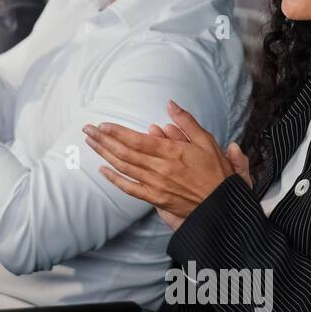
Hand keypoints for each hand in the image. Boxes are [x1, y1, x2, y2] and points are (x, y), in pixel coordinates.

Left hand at [83, 100, 249, 230]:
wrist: (223, 206)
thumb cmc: (217, 173)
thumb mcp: (207, 142)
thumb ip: (187, 122)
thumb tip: (170, 104)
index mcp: (171, 152)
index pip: (136, 139)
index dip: (116, 131)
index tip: (102, 125)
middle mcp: (159, 168)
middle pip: (124, 152)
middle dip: (103, 139)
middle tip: (87, 129)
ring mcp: (155, 185)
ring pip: (123, 167)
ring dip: (104, 154)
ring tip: (90, 143)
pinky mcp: (155, 198)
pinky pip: (129, 188)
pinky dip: (114, 179)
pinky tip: (102, 171)